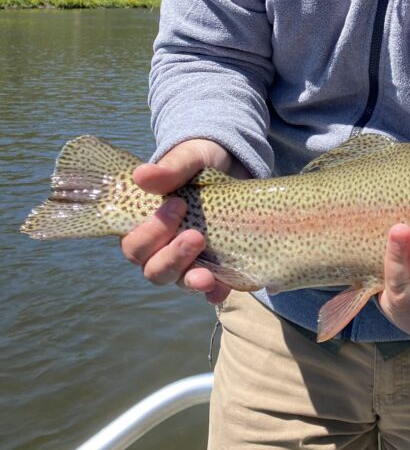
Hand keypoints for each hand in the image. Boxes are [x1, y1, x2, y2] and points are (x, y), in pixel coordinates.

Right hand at [121, 138, 249, 302]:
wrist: (234, 163)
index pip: (135, 246)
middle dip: (172, 257)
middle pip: (154, 271)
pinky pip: (212, 289)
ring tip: (206, 274)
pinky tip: (222, 288)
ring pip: (179, 281)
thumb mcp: (189, 158)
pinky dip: (215, 291)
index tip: (177, 205)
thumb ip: (170, 169)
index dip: (151, 233)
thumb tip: (141, 175)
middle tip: (196, 236)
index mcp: (147, 226)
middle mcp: (163, 249)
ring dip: (191, 279)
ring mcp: (189, 260)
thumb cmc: (199, 161)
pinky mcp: (217, 265)